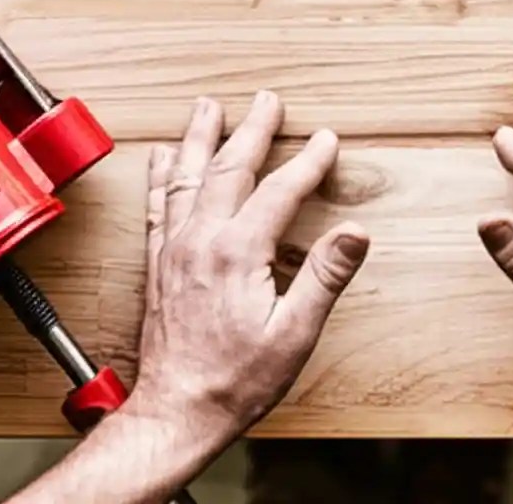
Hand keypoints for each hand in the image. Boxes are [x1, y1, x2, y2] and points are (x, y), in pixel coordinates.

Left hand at [125, 91, 369, 443]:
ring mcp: (174, 251)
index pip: (279, 191)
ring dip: (199, 139)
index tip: (325, 141)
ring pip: (186, 178)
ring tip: (208, 108)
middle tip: (268, 101)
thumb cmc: (235, 381)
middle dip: (252, 130)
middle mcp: (199, 243)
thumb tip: (354, 234)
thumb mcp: (295, 334)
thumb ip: (324, 277)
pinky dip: (161, 176)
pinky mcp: (158, 266)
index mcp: (237, 254)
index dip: (306, 163)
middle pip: (228, 169)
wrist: (177, 412)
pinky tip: (160, 159)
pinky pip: (157, 206)